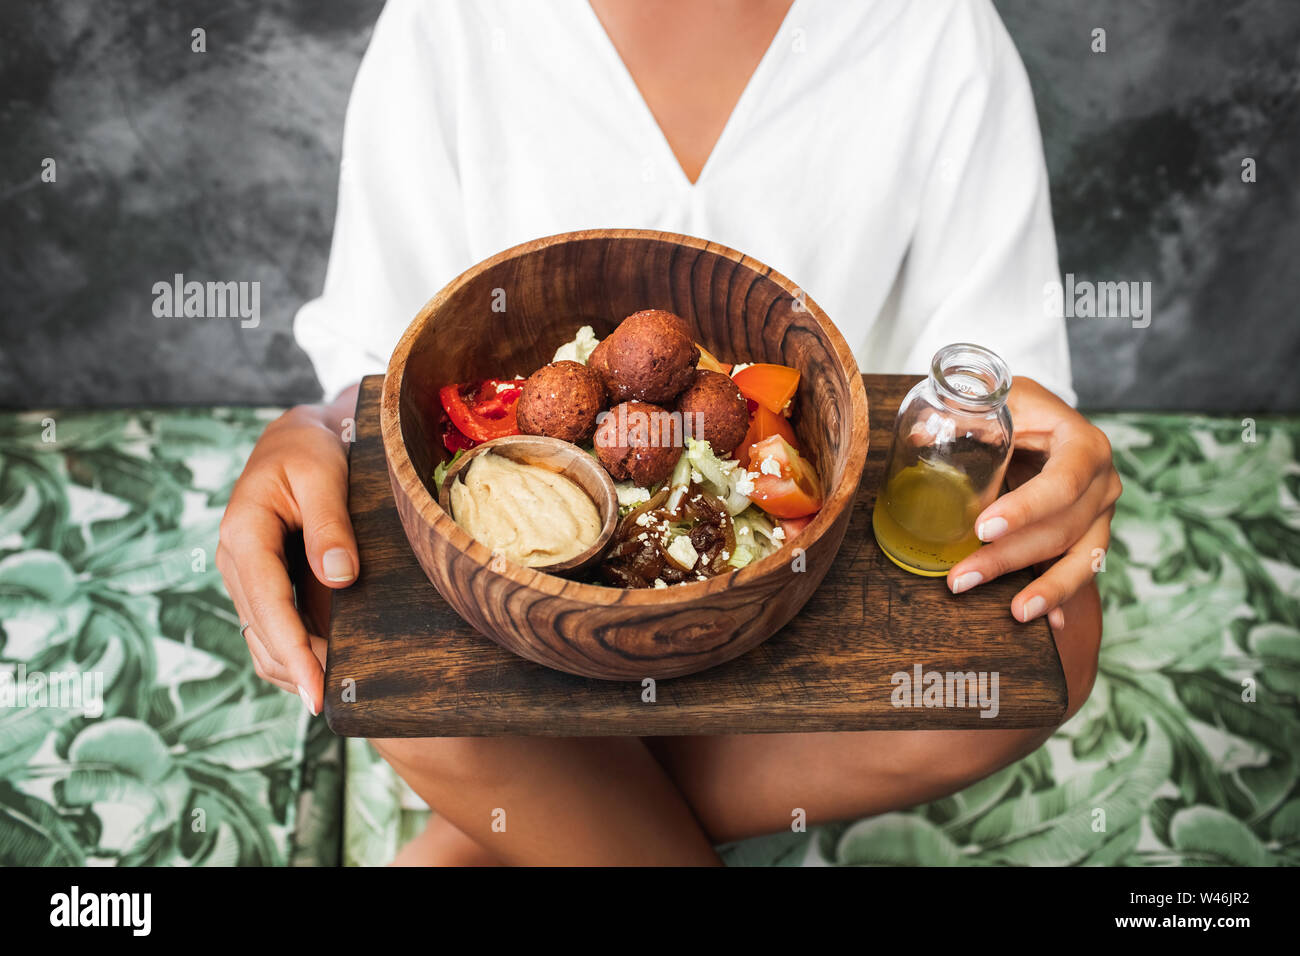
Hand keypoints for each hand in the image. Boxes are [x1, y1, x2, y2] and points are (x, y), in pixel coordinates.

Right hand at [216, 387, 359, 713]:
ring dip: (293, 668)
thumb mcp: (324, 475)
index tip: (318, 691)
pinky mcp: (261, 583)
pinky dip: (292, 654)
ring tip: (335, 691)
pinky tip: (323, 668)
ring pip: (262, 639)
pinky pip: (270, 630)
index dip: (294, 653)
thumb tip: (340, 578)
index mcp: (244, 533)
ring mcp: (245, 576)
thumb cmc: (311, 451)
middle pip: (263, 632)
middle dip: (298, 670)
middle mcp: (235, 561)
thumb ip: (331, 524)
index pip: (269, 606)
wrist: (296, 439)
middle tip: (340, 701)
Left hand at [946, 377, 1120, 629]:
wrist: (1052, 426)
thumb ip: (968, 415)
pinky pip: (1083, 573)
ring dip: (1044, 588)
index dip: (1026, 508)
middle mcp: (1103, 484)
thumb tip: (914, 435)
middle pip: (1062, 528)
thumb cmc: (1025, 412)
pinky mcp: (1092, 538)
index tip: (983, 528)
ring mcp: (1102, 516)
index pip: (1062, 482)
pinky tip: (1051, 624)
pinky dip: (1066, 598)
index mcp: (1085, 446)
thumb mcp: (1004, 401)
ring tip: (1015, 613)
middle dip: (1009, 557)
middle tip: (961, 578)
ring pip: (1079, 559)